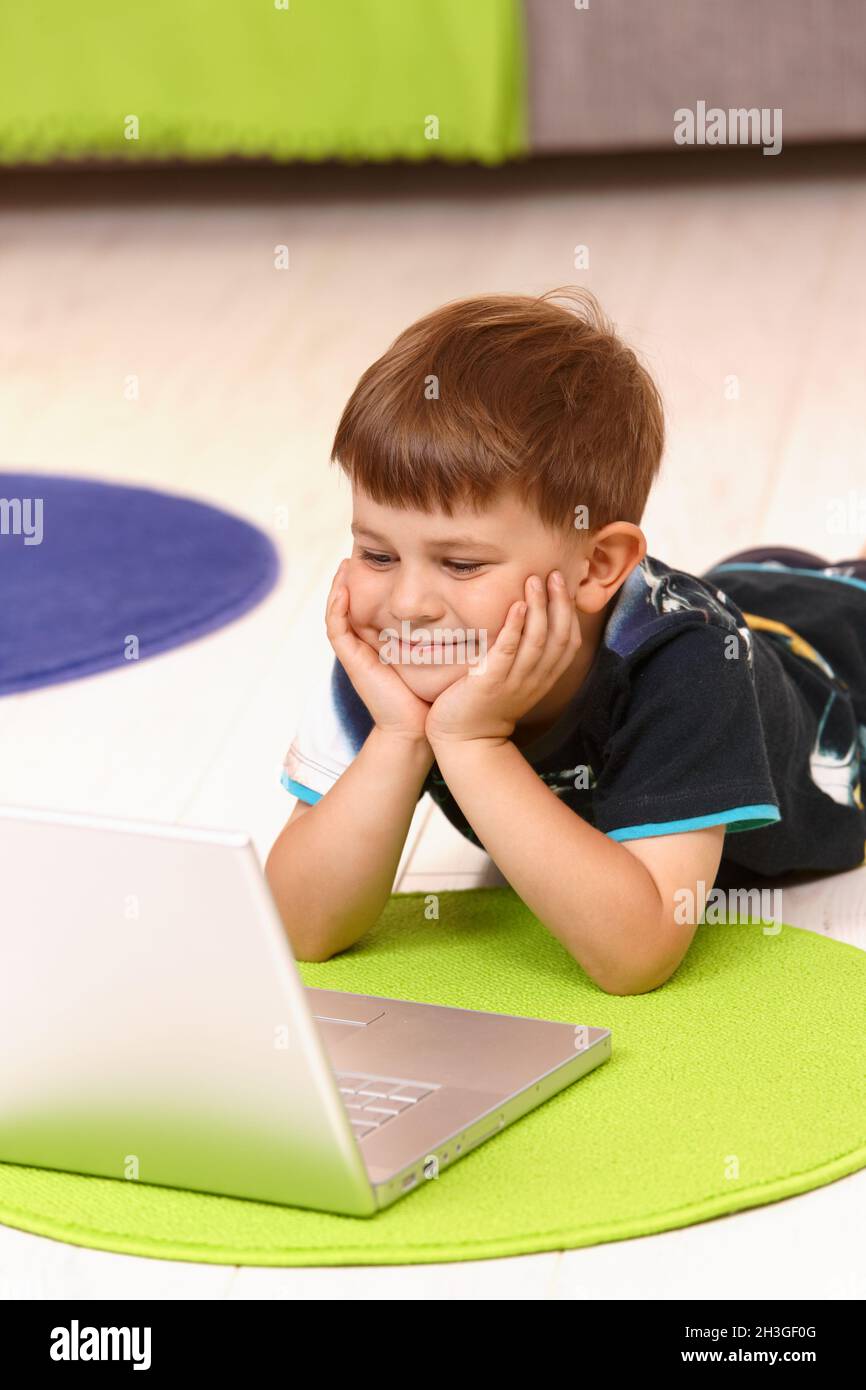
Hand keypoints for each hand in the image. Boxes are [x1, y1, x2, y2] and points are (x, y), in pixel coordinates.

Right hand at [325, 560, 431, 740]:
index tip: (384, 555)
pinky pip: (337, 628)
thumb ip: (447, 627)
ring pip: (339, 611)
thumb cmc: (434, 689)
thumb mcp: (440, 648)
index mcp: (384, 638)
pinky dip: (336, 607)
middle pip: (351, 602)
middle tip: (356, 548)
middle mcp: (367, 642)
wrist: (422, 725)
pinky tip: (343, 588)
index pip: (372, 602)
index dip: (373, 579)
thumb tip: (470, 601)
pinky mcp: (352, 660)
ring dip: (338, 586)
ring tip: (345, 562)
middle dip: (353, 576)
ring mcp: (357, 651)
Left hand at [424, 569, 582, 745]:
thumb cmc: (485, 705)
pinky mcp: (490, 682)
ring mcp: (514, 681)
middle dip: (559, 603)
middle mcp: (534, 678)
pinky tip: (516, 606)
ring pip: (538, 641)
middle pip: (558, 637)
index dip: (569, 612)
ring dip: (539, 608)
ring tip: (535, 581)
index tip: (564, 585)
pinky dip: (515, 628)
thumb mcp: (513, 680)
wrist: (465, 740)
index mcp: (542, 677)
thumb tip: (527, 622)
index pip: (568, 642)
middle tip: (554, 574)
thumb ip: (524, 656)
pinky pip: (507, 651)